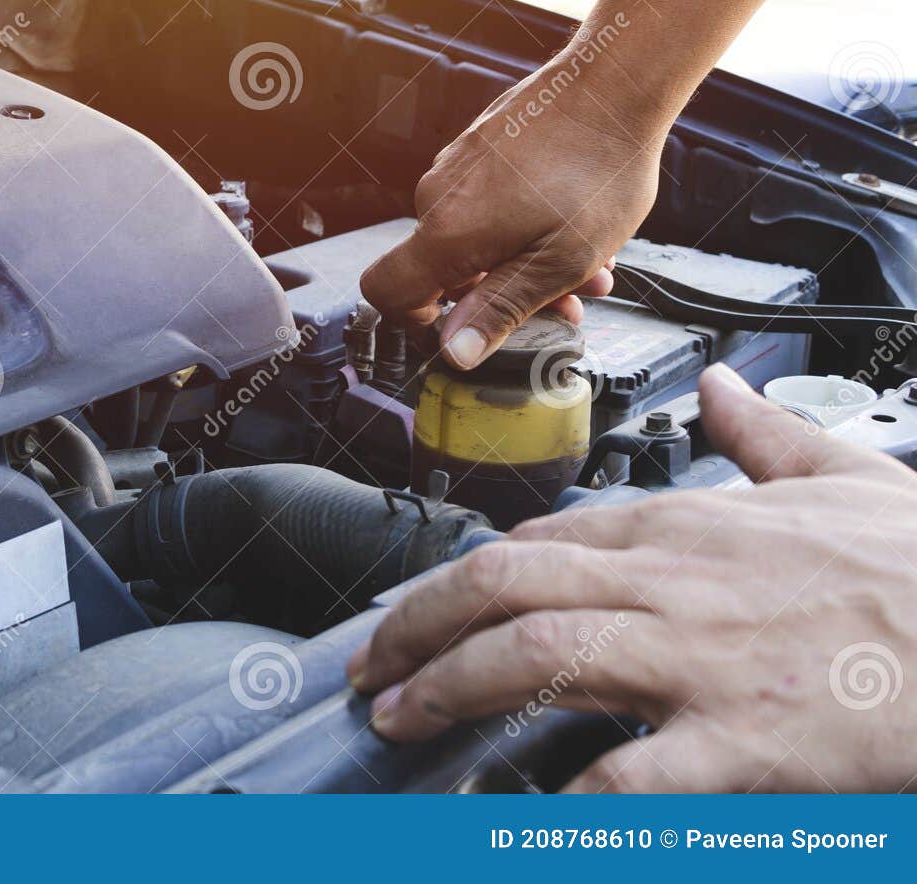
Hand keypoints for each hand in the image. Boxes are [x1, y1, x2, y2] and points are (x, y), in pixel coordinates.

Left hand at [345, 363, 916, 792]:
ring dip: (448, 685)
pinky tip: (514, 820)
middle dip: (418, 622)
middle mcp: (671, 580)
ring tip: (397, 718)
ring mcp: (699, 659)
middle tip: (369, 666)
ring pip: (531, 652)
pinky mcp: (742, 743)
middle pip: (504, 582)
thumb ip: (764, 435)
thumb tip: (719, 394)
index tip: (428, 609)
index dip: (465, 576)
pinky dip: (559, 803)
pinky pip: (625, 776)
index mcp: (687, 523)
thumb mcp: (843, 474)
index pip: (539, 537)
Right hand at [359, 47, 662, 368]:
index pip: (386, 292)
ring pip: (472, 238)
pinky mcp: (477, 147)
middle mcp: (437, 196)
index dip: (416, 325)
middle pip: (443, 271)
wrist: (614, 83)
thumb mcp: (561, 260)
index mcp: (448, 232)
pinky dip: (521, 224)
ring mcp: (455, 167)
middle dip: (501, 293)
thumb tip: (455, 352)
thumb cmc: (596, 167)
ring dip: (522, 259)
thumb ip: (502, 309)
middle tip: (565, 301)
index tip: (463, 332)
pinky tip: (572, 220)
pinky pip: (484, 204)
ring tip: (588, 259)